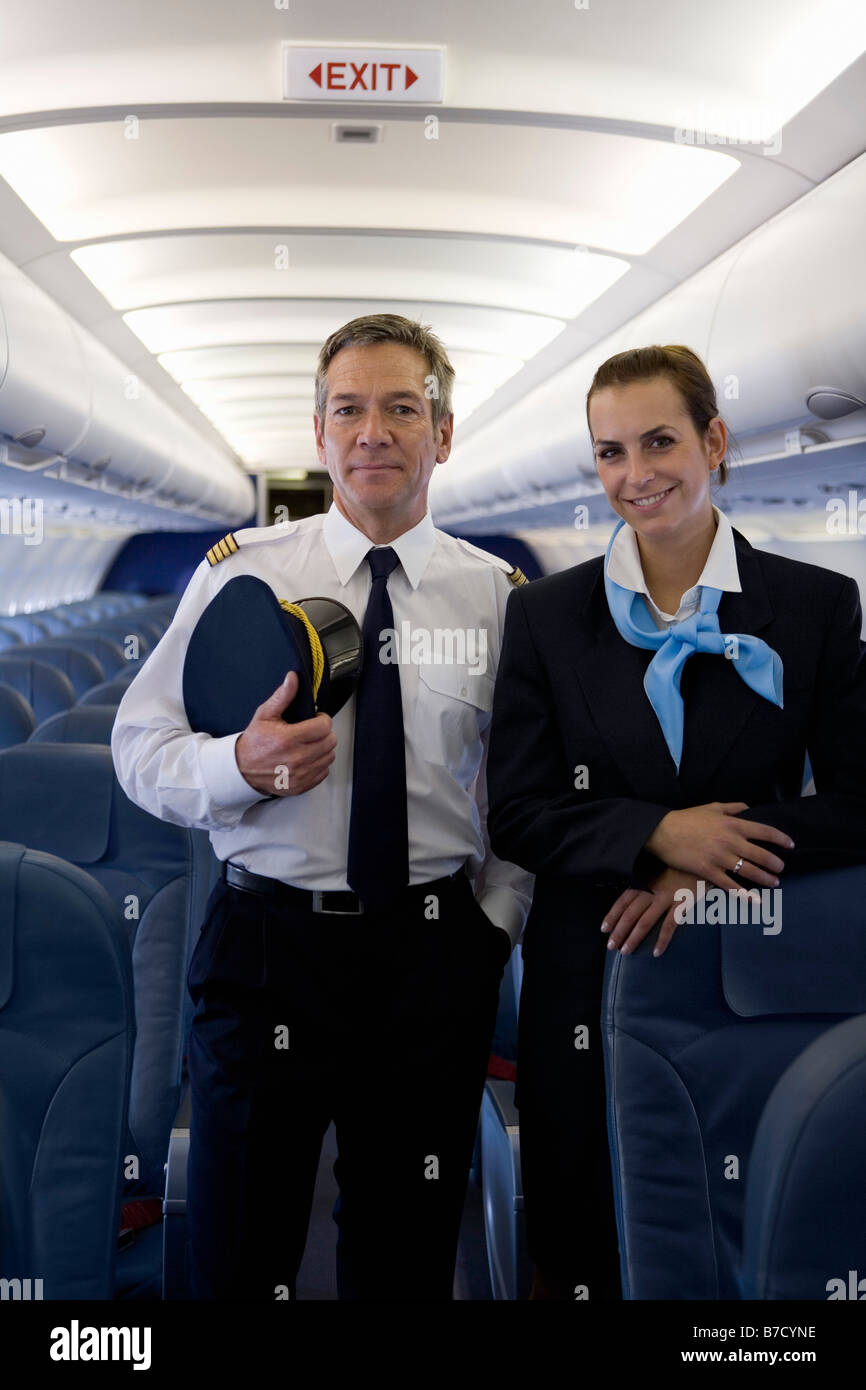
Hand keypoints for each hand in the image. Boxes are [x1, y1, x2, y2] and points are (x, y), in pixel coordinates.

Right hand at [234, 671, 336, 795]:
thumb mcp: (265, 714)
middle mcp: (296, 758)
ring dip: (322, 749)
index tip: (315, 719)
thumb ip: (283, 696)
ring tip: (308, 745)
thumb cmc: (254, 742)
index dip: (322, 719)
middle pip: (330, 742)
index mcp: (288, 739)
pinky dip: (318, 764)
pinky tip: (306, 758)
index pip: (324, 727)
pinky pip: (323, 772)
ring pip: (329, 757)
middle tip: (311, 732)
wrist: (242, 769)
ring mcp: (300, 774)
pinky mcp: (301, 785)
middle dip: (323, 733)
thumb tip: (293, 678)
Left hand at [601, 868, 701, 957]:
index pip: (623, 900)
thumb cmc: (681, 867)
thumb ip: (648, 883)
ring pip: (645, 920)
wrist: (704, 860)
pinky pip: (670, 924)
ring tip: (626, 951)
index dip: (613, 915)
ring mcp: (667, 896)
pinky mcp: (682, 902)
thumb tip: (636, 901)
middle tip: (611, 946)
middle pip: (630, 913)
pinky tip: (657, 952)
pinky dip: (662, 939)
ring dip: (634, 937)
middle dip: (619, 931)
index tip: (604, 929)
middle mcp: (652, 889)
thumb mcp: (660, 871)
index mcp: (645, 881)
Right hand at [645, 802, 793, 891]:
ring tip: (774, 882)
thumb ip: (733, 807)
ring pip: (750, 872)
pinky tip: (754, 900)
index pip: (765, 832)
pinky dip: (744, 895)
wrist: (663, 832)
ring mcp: (720, 858)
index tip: (790, 845)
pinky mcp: (709, 872)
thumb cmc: (687, 818)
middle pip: (762, 855)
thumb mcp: (712, 807)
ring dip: (766, 879)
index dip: (781, 839)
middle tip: (780, 868)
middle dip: (775, 864)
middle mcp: (731, 842)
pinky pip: (730, 886)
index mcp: (733, 824)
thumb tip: (749, 809)